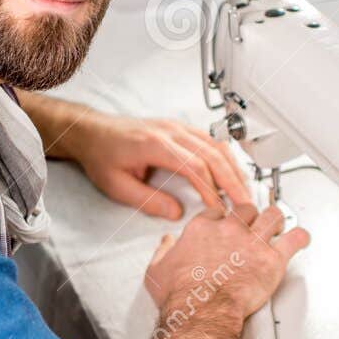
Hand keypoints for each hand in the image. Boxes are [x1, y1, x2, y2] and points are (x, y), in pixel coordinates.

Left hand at [65, 112, 252, 220]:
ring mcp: (177, 126)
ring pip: (216, 144)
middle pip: (212, 153)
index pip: (193, 165)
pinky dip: (226, 157)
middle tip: (245, 203)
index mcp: (154, 143)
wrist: (93, 132)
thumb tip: (176, 213)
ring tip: (245, 191)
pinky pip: (211, 140)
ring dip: (234, 168)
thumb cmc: (102, 156)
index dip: (210, 188)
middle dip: (232, 180)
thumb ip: (147, 200)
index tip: (219, 209)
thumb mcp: (117, 186)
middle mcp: (169, 130)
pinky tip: (233, 173)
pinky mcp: (180, 128)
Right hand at [144, 204, 309, 318]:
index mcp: (202, 228)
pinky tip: (301, 239)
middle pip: (247, 208)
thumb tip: (166, 242)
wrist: (201, 312)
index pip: (218, 211)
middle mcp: (229, 229)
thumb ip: (162, 251)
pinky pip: (295, 239)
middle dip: (251, 216)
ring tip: (277, 227)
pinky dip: (301, 238)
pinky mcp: (272, 259)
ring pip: (273, 216)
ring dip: (276, 221)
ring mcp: (252, 242)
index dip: (225, 217)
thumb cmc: (181, 295)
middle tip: (253, 225)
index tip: (227, 223)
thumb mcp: (157, 270)